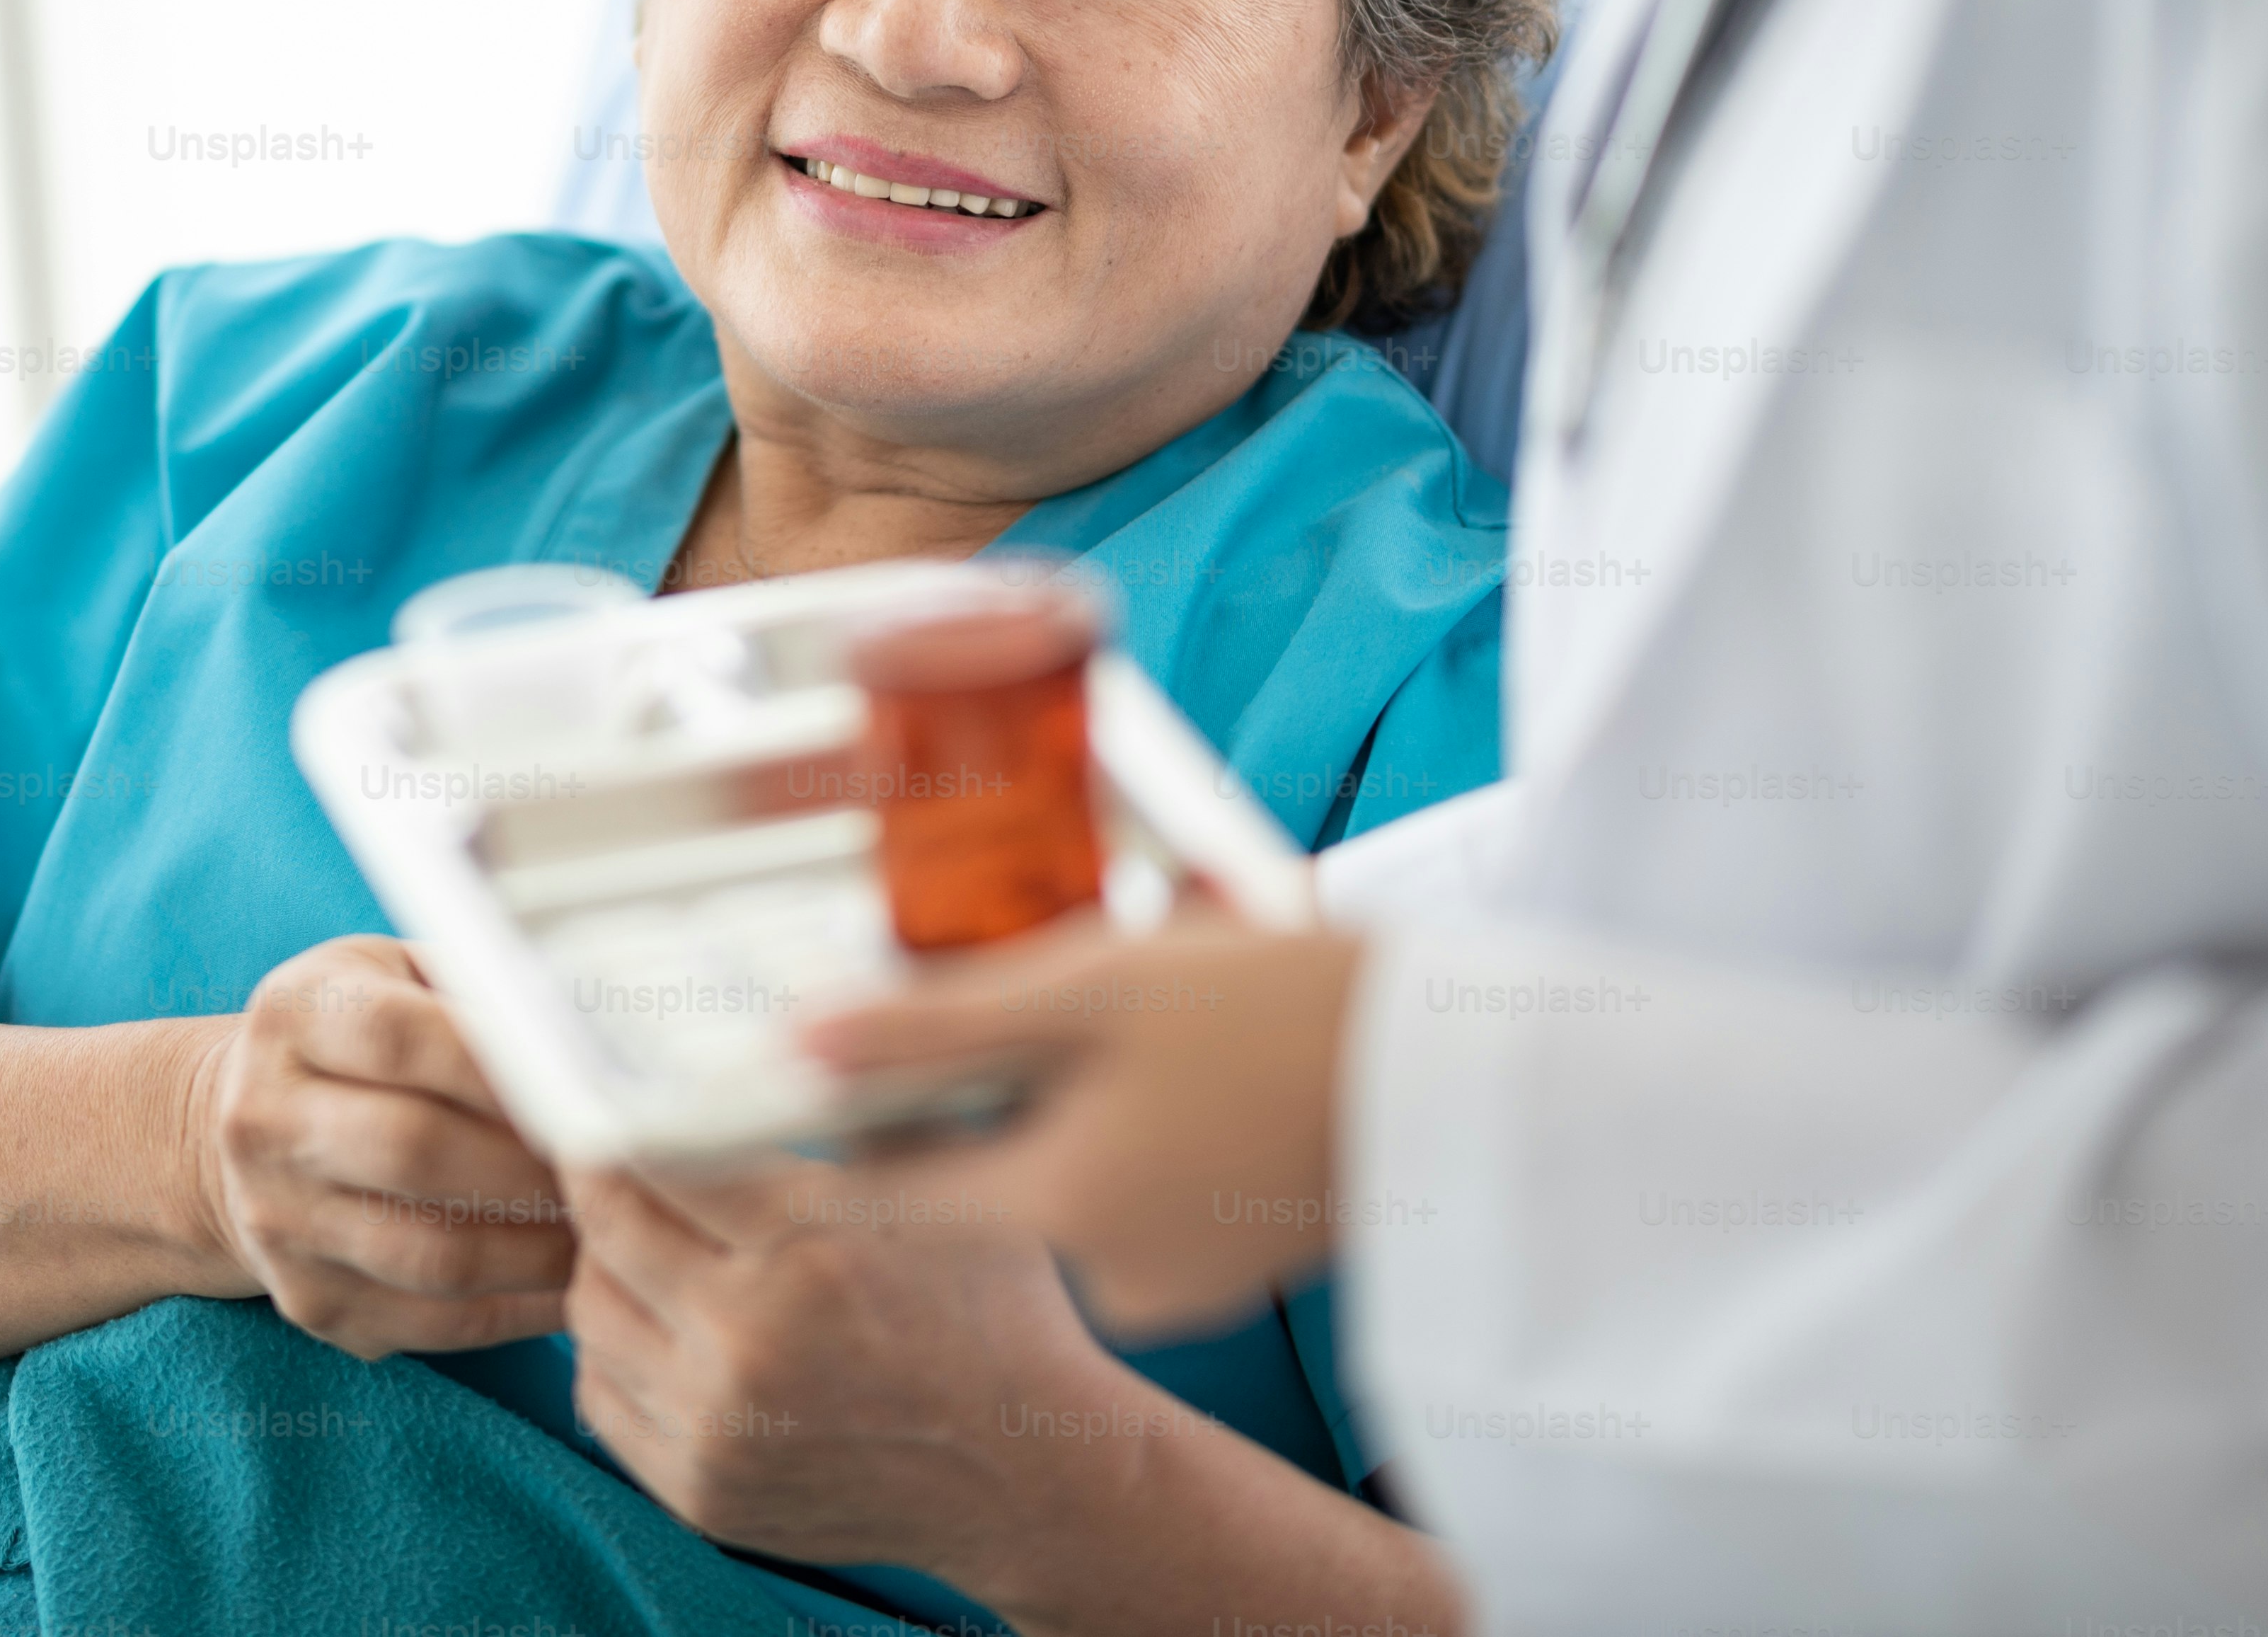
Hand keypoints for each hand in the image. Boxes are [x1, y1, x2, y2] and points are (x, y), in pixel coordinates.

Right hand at [190, 935, 573, 1356]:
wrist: (237, 1130)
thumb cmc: (363, 1038)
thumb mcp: (397, 977)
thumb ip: (479, 987)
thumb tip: (601, 1026)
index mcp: (293, 1016)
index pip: (398, 1037)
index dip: (501, 1066)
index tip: (584, 1085)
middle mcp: (265, 1119)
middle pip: (413, 1150)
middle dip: (533, 1165)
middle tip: (615, 1167)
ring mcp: (279, 1221)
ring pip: (434, 1254)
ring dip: (541, 1249)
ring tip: (607, 1227)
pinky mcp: (311, 1300)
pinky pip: (438, 1323)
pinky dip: (523, 1310)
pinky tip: (573, 1282)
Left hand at [563, 1158, 1168, 1591]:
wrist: (1034, 1479)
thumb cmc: (1000, 1319)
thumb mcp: (956, 1184)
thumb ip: (864, 1101)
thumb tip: (794, 1026)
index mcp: (811, 1250)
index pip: (656, 1160)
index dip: (622, 1124)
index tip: (609, 1104)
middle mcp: (750, 1343)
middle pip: (606, 1234)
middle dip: (602, 1187)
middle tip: (611, 1161)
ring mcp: (719, 1429)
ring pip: (591, 1317)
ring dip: (606, 1269)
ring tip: (643, 1242)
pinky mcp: (704, 1492)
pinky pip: (602, 1398)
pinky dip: (617, 1353)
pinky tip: (662, 1323)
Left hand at [797, 915, 1363, 1338]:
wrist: (1469, 1069)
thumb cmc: (1284, 1010)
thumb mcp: (1093, 985)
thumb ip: (938, 1021)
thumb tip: (798, 1043)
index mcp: (1055, 1210)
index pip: (887, 1189)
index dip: (858, 1109)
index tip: (852, 1045)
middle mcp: (1106, 1275)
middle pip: (984, 1171)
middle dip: (994, 1079)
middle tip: (1059, 990)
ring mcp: (1179, 1283)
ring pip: (1069, 1171)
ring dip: (1080, 1093)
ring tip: (1160, 1017)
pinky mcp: (1234, 1264)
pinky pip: (1144, 1190)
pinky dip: (1149, 1126)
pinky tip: (1206, 1065)